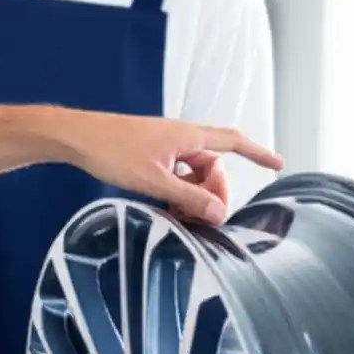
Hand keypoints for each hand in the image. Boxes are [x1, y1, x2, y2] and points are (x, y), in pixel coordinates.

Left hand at [62, 112, 282, 224]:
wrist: (75, 137)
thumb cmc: (112, 151)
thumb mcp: (154, 181)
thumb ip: (188, 198)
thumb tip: (220, 212)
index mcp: (188, 136)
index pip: (233, 141)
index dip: (258, 152)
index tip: (278, 164)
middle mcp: (180, 136)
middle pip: (212, 165)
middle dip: (213, 191)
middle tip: (202, 217)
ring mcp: (163, 144)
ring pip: (192, 171)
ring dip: (192, 193)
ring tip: (179, 214)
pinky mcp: (148, 151)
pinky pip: (174, 171)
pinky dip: (176, 188)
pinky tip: (164, 204)